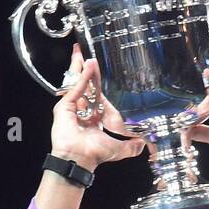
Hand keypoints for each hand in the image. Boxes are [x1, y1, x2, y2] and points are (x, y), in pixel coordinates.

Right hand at [49, 42, 146, 172]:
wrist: (79, 158)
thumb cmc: (95, 154)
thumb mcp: (119, 149)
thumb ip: (132, 146)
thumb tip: (143, 144)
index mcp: (94, 118)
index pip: (97, 94)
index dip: (98, 82)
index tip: (98, 69)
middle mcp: (83, 111)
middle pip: (85, 85)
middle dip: (86, 70)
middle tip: (87, 53)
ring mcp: (72, 107)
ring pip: (77, 82)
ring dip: (80, 67)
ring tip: (81, 50)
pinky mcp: (65, 106)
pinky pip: (76, 88)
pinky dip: (83, 76)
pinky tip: (89, 64)